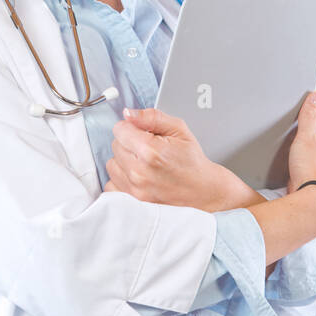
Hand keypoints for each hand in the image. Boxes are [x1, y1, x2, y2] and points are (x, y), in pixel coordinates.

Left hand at [104, 107, 242, 211]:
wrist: (203, 192)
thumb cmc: (192, 162)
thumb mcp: (179, 130)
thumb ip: (152, 117)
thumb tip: (128, 113)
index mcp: (150, 151)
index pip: (119, 129)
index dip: (132, 128)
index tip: (143, 134)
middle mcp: (139, 172)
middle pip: (115, 146)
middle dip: (129, 144)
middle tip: (149, 150)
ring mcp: (134, 190)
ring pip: (112, 165)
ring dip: (124, 162)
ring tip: (144, 165)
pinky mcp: (131, 202)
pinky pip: (111, 185)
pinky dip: (122, 180)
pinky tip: (139, 178)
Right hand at [287, 91, 315, 204]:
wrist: (313, 204)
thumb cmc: (312, 171)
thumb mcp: (307, 137)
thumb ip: (310, 117)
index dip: (302, 124)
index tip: (292, 121)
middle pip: (312, 146)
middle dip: (300, 144)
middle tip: (287, 142)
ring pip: (309, 163)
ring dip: (299, 161)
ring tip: (288, 161)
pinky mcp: (315, 189)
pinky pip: (304, 177)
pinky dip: (297, 175)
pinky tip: (290, 177)